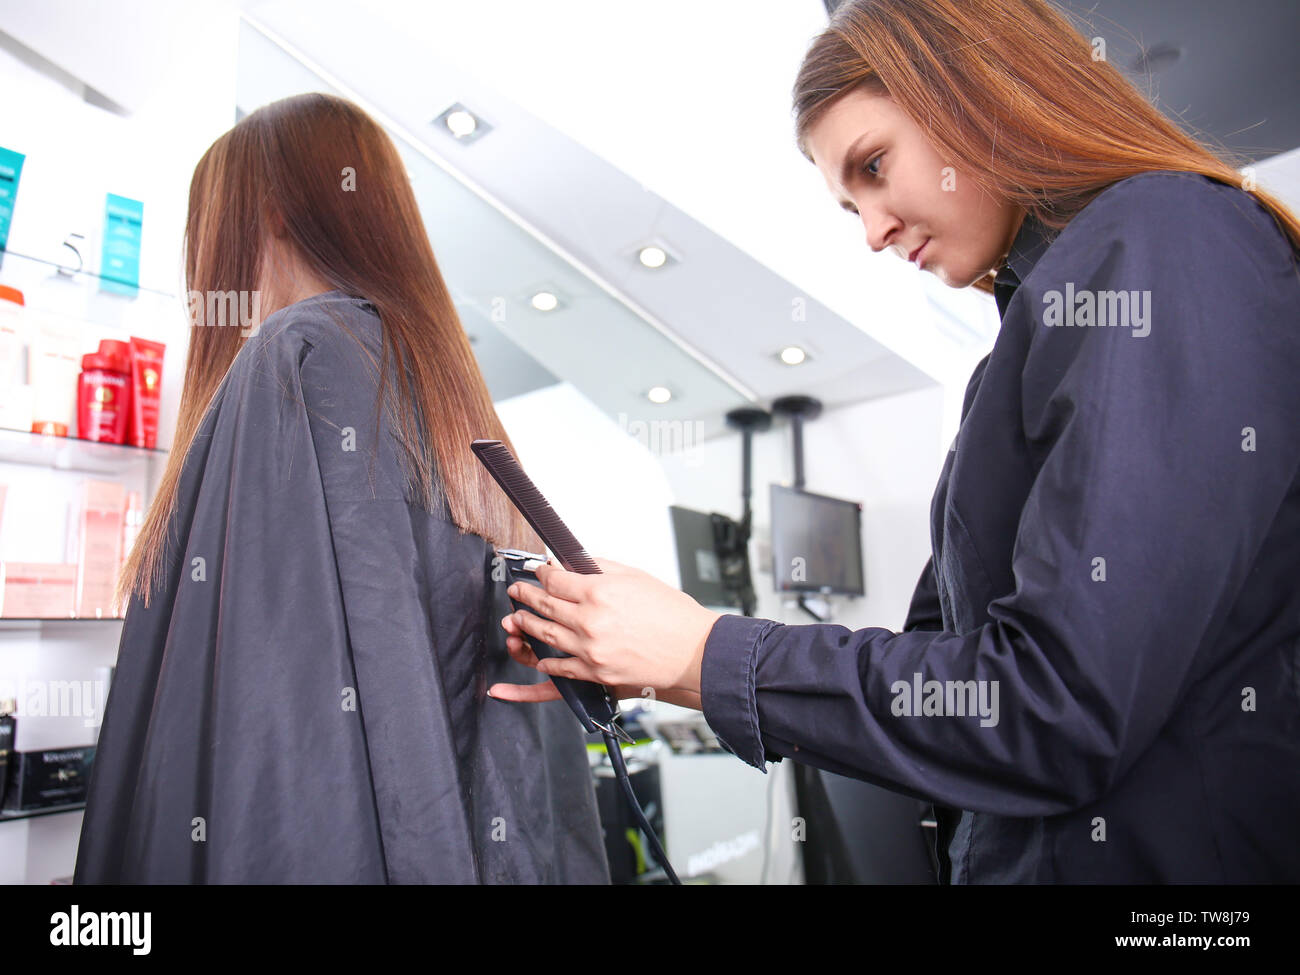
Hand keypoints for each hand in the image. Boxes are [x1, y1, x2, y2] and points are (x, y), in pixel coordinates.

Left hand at [486, 556, 720, 708]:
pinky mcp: (596, 673)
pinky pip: (559, 667)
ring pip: (545, 635)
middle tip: (516, 590)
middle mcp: (589, 621)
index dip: (541, 573)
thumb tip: (572, 564)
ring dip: (526, 624)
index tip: (537, 571)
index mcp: (599, 592)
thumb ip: (599, 568)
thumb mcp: (636, 577)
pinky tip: (538, 654)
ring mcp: (590, 650)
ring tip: (517, 618)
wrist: (694, 652)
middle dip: (525, 596)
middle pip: (544, 605)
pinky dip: (545, 660)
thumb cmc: (672, 614)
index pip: (555, 580)